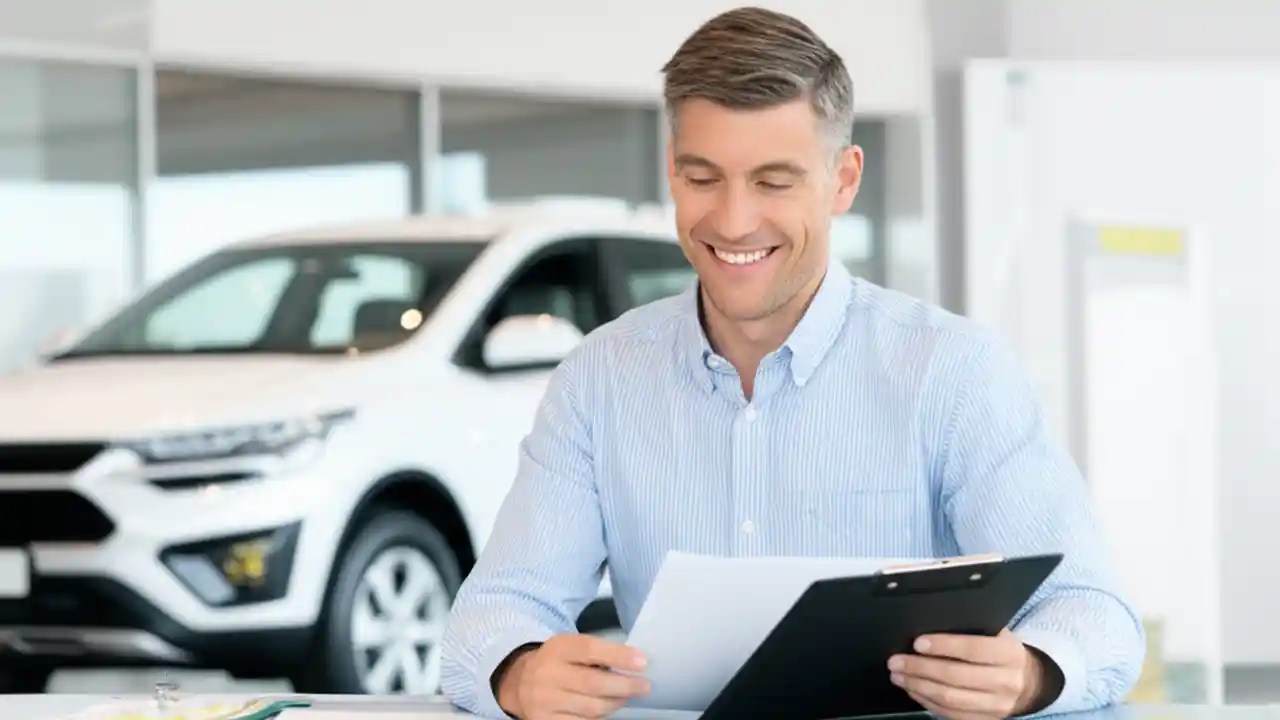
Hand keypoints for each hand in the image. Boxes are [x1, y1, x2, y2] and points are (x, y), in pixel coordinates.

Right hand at [496, 633, 650, 719]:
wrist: (518, 682)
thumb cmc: (557, 662)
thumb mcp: (570, 647)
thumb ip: (596, 653)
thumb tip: (632, 664)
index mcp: (557, 648)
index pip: (590, 649)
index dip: (618, 656)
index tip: (642, 662)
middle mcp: (548, 674)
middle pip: (593, 683)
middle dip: (624, 686)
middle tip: (644, 686)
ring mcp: (545, 701)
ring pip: (591, 707)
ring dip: (615, 703)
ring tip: (626, 697)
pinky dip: (599, 717)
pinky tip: (607, 709)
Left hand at [887, 629, 1050, 719]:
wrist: (1031, 684)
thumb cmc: (1003, 652)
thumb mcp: (998, 635)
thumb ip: (972, 630)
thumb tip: (932, 622)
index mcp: (1009, 654)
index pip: (973, 649)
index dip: (944, 646)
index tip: (917, 643)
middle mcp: (1005, 682)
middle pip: (956, 677)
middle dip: (920, 668)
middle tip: (896, 661)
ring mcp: (995, 706)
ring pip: (950, 699)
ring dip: (918, 687)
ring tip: (898, 675)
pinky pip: (951, 714)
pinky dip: (927, 702)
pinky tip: (913, 690)